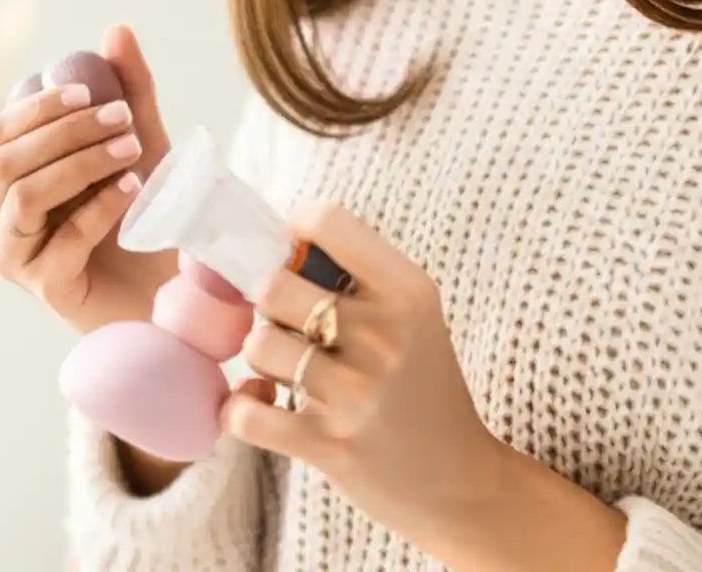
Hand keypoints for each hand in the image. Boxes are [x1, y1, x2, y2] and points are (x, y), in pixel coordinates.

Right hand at [0, 25, 176, 330]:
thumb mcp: (143, 147)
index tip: (91, 90)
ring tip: (132, 151)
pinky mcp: (44, 289)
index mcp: (4, 184)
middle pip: (6, 159)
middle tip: (123, 120)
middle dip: (65, 131)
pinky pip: (60, 241)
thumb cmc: (148, 222)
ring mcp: (13, 259)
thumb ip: (130, 92)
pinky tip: (133, 191)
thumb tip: (116, 29)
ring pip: (25, 195)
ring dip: (80, 164)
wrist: (173, 295)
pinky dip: (97, 209)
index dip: (38, 105)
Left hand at [223, 202, 508, 563]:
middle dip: (267, 304)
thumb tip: (277, 245)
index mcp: (408, 292)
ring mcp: (358, 394)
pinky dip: (240, 407)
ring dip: (260, 357)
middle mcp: (386, 336)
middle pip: (274, 285)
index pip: (326, 220)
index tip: (295, 259)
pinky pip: (246, 413)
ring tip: (286, 370)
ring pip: (258, 345)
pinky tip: (263, 404)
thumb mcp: (412, 317)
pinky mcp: (330, 446)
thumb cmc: (421, 387)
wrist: (460, 482)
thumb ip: (356, 278)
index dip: (293, 233)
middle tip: (287, 325)